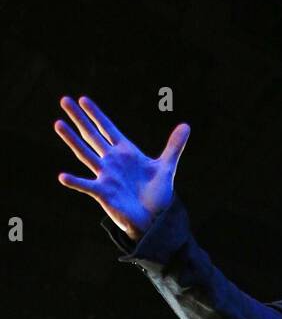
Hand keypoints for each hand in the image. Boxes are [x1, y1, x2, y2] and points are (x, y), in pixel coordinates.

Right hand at [55, 95, 189, 239]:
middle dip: (79, 118)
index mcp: (125, 152)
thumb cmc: (157, 194)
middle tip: (64, 100)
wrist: (155, 219)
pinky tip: (62, 177)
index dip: (96, 114)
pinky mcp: (103, 193)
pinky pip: (87, 185)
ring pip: (85, 154)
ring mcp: (106, 176)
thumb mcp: (166, 167)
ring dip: (72, 140)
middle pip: (92, 135)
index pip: (108, 128)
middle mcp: (112, 161)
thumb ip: (174, 146)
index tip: (83, 99)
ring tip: (58, 124)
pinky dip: (76, 182)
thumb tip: (186, 126)